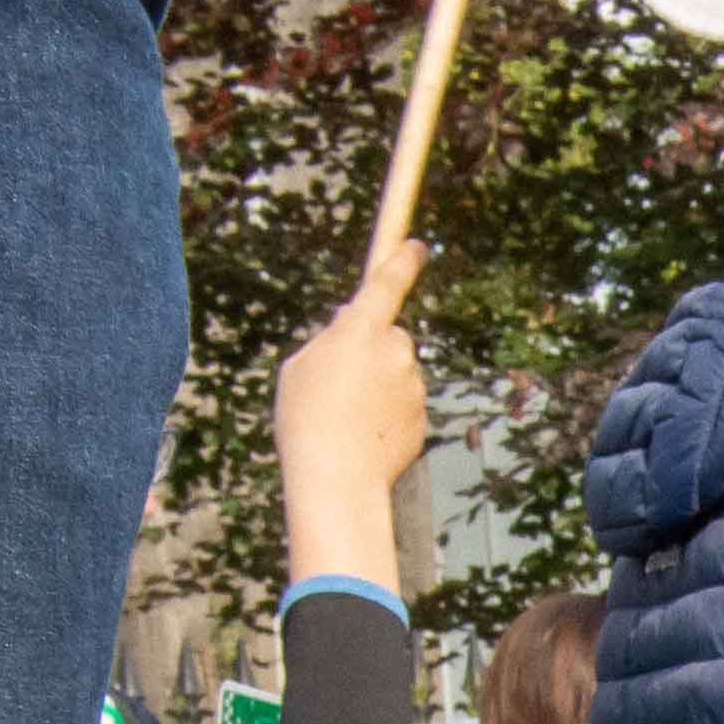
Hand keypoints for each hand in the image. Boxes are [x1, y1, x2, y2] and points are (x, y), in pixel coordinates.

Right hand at [276, 246, 435, 570]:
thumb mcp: (301, 366)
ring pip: (398, 373)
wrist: (337, 476)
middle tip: (341, 378)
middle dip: (372, 348)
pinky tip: (364, 434)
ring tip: (347, 414)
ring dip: (379, 385)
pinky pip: (403, 405)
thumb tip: (353, 328)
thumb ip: (331, 340)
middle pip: (390, 336)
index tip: (420, 247)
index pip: (388, 283)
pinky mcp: (422, 417)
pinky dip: (388, 414)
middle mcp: (396, 351)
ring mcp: (413, 385)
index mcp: (361, 329)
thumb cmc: (306, 417)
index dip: (404, 260)